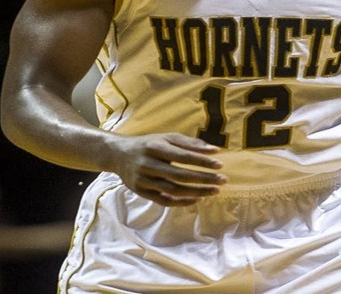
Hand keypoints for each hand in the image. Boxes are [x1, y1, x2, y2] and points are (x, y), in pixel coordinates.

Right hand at [106, 133, 227, 206]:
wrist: (118, 154)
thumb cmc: (149, 144)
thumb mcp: (167, 137)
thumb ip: (190, 143)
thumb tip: (215, 150)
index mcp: (155, 147)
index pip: (183, 156)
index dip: (202, 161)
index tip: (220, 165)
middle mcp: (148, 164)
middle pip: (180, 175)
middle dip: (203, 179)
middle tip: (222, 181)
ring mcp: (143, 180)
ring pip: (173, 190)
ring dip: (197, 192)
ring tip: (214, 191)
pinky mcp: (140, 192)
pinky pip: (164, 201)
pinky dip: (182, 202)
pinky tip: (197, 199)